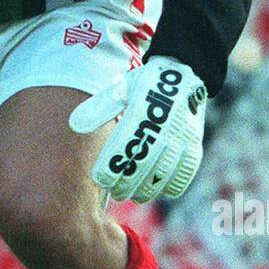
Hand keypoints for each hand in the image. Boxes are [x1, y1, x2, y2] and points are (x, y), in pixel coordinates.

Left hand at [69, 56, 206, 202]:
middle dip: (126, 185)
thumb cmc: (145, 85)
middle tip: (117, 193)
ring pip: (162, 173)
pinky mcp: (193, 143)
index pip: (120, 150)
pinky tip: (161, 189)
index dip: (109, 170)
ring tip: (137, 195)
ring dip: (148, 189)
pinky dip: (172, 185)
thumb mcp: (121, 89)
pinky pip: (185, 171)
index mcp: (138, 112)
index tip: (101, 180)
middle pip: (140, 166)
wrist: (184, 74)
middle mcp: (161, 127)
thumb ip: (100, 108)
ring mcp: (180, 137)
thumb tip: (75, 124)